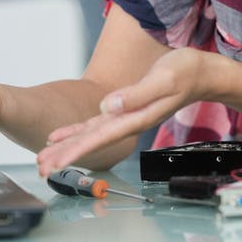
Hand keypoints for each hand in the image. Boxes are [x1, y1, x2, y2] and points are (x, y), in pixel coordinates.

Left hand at [36, 47, 214, 175]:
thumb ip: (137, 94)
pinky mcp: (125, 109)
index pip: (101, 137)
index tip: (57, 162)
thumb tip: (106, 105)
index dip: (77, 149)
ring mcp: (126, 117)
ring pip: (90, 136)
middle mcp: (129, 121)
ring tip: (44, 159)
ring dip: (67, 147)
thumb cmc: (185, 73)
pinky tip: (61, 137)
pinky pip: (96, 125)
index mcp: (137, 117)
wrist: (201, 73)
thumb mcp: (163, 79)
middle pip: (92, 142)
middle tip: (41, 168)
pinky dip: (77, 132)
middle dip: (65, 155)